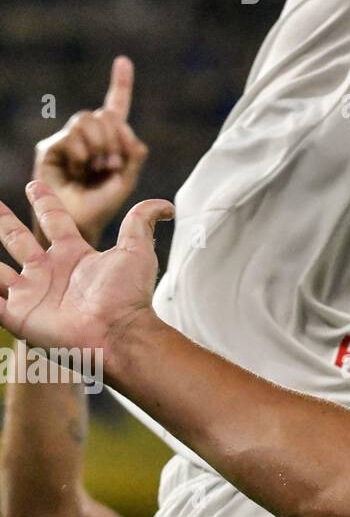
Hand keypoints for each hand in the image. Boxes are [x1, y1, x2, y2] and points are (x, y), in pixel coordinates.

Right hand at [0, 182, 171, 353]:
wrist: (117, 332)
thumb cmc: (128, 295)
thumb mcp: (137, 251)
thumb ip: (142, 223)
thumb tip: (166, 206)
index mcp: (73, 254)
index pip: (54, 221)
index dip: (45, 202)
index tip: (34, 184)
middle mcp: (49, 271)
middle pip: (18, 240)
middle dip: (3, 222)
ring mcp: (30, 293)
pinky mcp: (17, 314)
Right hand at [33, 57, 148, 244]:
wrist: (80, 223)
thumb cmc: (103, 204)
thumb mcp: (127, 180)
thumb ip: (134, 156)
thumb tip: (133, 138)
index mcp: (110, 139)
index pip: (116, 106)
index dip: (120, 83)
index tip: (123, 61)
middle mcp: (89, 135)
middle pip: (106, 113)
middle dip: (116, 138)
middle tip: (114, 165)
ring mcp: (69, 140)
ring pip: (88, 119)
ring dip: (100, 144)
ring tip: (98, 168)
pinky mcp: (50, 147)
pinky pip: (72, 135)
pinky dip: (82, 152)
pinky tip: (80, 168)